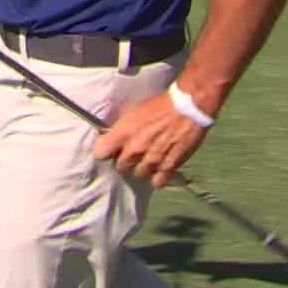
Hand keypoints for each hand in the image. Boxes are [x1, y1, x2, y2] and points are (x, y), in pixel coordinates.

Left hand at [93, 88, 210, 187]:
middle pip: (120, 167)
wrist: (187, 108)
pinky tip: (160, 169)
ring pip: (138, 175)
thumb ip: (121, 127)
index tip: (110, 150)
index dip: (105, 152)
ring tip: (149, 160)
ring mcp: (152, 160)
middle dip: (125, 161)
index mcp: (124, 132)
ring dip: (142, 169)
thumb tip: (111, 134)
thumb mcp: (134, 110)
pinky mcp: (168, 167)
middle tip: (133, 154)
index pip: (100, 153)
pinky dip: (158, 178)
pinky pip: (157, 182)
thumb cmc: (160, 105)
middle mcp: (135, 149)